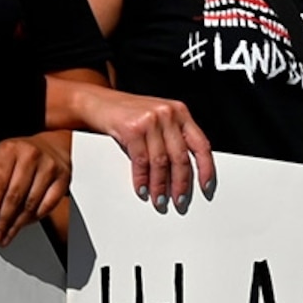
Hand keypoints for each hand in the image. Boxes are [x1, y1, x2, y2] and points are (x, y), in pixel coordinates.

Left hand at [0, 133, 70, 245]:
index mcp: (10, 149)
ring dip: (18, 223)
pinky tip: (24, 224)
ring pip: (31, 203)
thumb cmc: (21, 154)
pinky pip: (48, 205)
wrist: (52, 145)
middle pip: (15, 195)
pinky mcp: (64, 178)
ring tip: (7, 233)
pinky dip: (34, 218)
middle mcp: (30, 156)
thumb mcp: (3, 156)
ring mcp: (49, 167)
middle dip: (4, 219)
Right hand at [68, 80, 213, 206]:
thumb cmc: (126, 113)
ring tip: (159, 200)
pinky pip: (141, 161)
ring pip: (161, 162)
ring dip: (160, 186)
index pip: (201, 145)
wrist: (95, 101)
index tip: (206, 188)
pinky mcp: (132, 128)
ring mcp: (151, 120)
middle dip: (181, 184)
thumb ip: (171, 137)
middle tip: (179, 201)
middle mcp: (168, 114)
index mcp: (180, 112)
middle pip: (181, 157)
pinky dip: (142, 179)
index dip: (206, 169)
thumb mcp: (156, 120)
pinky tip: (142, 189)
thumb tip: (182, 173)